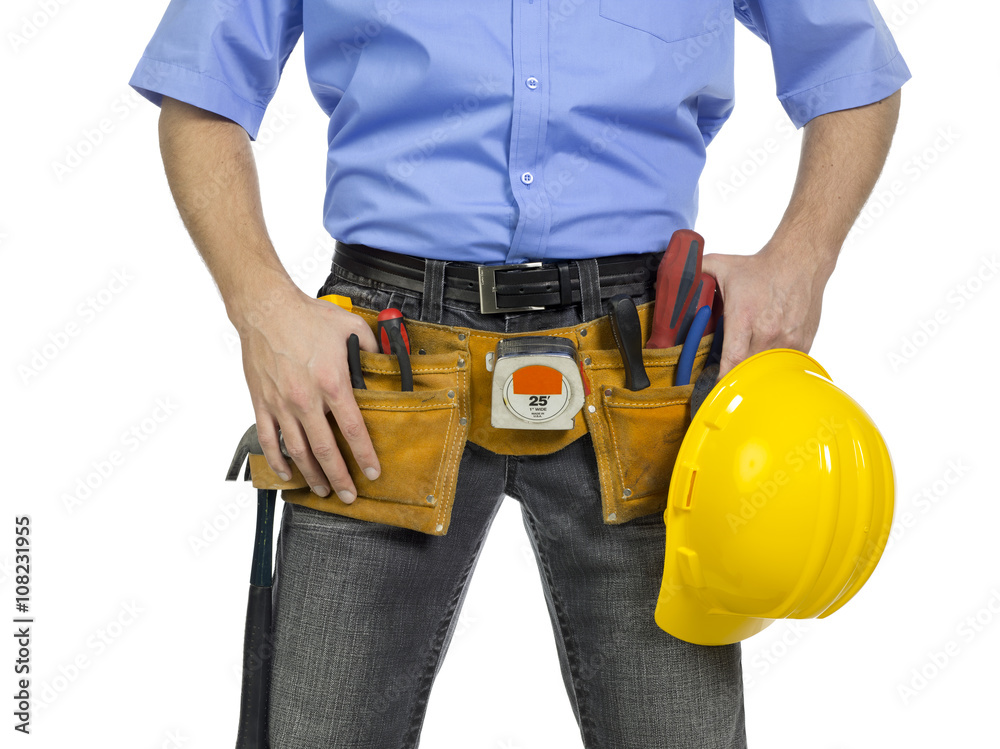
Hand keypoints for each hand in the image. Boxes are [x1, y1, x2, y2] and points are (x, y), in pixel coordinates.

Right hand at [232, 285, 380, 502]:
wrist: (265, 310)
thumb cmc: (307, 317)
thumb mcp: (351, 327)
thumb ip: (373, 348)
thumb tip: (388, 363)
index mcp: (332, 383)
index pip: (353, 430)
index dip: (364, 455)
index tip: (373, 472)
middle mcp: (306, 399)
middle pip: (325, 450)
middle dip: (340, 478)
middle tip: (349, 495)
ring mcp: (281, 404)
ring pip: (298, 451)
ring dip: (312, 474)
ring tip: (324, 489)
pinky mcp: (262, 403)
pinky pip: (270, 440)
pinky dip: (278, 461)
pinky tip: (288, 474)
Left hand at [702, 243, 834, 377]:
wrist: (801, 261)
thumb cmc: (760, 267)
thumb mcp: (721, 266)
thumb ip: (695, 274)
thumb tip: (672, 280)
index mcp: (744, 317)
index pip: (732, 359)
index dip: (721, 378)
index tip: (711, 388)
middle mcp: (768, 331)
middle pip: (748, 371)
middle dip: (734, 380)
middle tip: (723, 382)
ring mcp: (787, 340)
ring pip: (767, 372)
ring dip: (753, 375)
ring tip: (742, 375)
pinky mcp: (802, 344)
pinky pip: (783, 367)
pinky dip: (772, 369)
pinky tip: (763, 362)